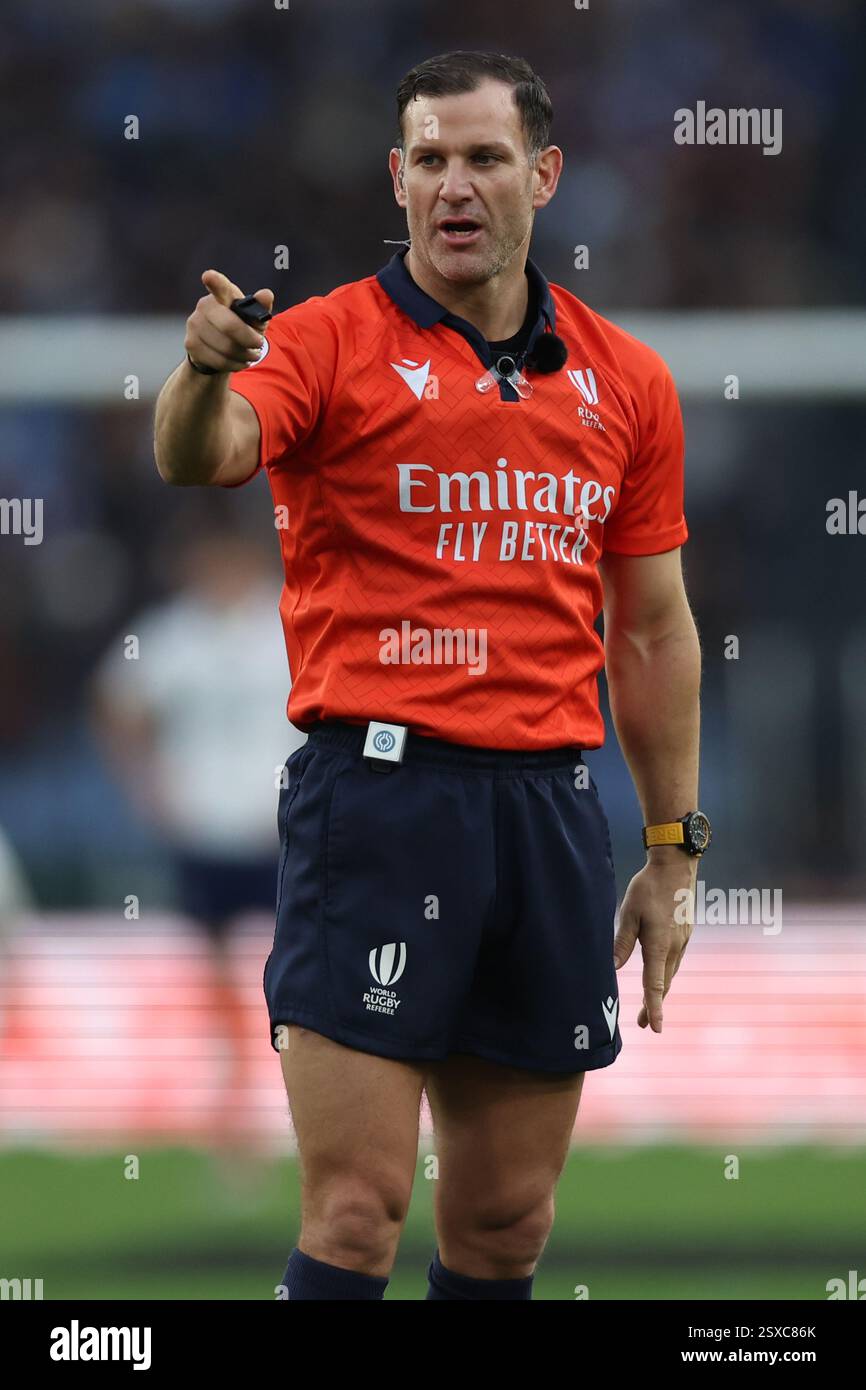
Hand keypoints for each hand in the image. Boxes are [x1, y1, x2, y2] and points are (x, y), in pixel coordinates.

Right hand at [184, 269, 273, 373]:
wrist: (218, 351)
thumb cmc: (241, 329)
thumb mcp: (254, 319)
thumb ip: (260, 307)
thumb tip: (266, 294)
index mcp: (222, 295)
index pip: (219, 286)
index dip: (214, 281)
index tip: (208, 276)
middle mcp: (204, 305)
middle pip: (229, 326)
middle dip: (249, 339)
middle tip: (259, 345)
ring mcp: (194, 324)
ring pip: (226, 347)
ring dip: (245, 355)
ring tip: (251, 355)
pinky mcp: (190, 344)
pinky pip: (218, 360)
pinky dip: (234, 364)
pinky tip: (239, 361)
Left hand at [613, 852, 696, 1031]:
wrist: (676, 867)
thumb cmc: (649, 888)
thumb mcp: (629, 914)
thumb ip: (622, 943)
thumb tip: (613, 968)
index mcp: (659, 945)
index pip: (655, 985)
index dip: (653, 1008)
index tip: (654, 1028)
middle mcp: (675, 947)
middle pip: (664, 984)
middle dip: (654, 1005)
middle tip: (644, 1024)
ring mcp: (683, 941)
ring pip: (671, 973)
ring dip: (661, 991)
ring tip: (651, 1004)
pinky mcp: (685, 933)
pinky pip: (675, 961)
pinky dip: (667, 974)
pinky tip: (661, 974)